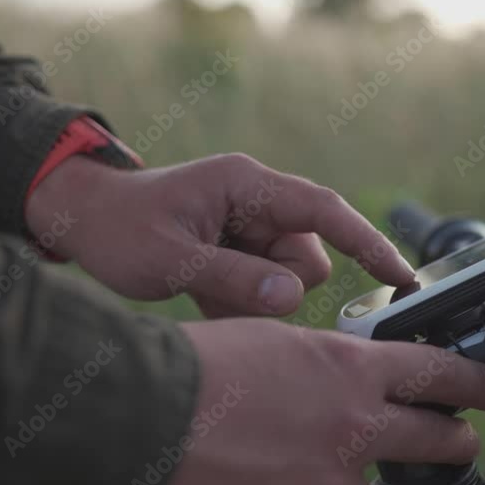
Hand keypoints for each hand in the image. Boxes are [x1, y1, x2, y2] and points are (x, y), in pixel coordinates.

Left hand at [25, 153, 414, 316]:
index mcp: (249, 185)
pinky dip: (241, 299)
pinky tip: (202, 291)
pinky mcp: (243, 247)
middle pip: (307, 257)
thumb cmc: (118, 228)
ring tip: (202, 289)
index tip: (403, 276)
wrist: (81, 218)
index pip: (325, 212)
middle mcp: (259, 201)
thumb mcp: (168, 258)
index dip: (368, 243)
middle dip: (275, 286)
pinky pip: (267, 286)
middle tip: (219, 288)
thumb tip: (292, 296)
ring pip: (289, 278)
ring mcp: (253, 225)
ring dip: (255, 297)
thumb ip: (234, 278)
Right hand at [160, 319, 484, 484]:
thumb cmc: (197, 370)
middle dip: (459, 438)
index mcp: (347, 369)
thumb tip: (344, 380)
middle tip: (462, 438)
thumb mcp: (274, 346)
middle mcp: (353, 426)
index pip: (439, 373)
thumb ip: (323, 367)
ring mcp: (330, 483)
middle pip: (438, 437)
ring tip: (408, 481)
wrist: (142, 416)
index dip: (479, 383)